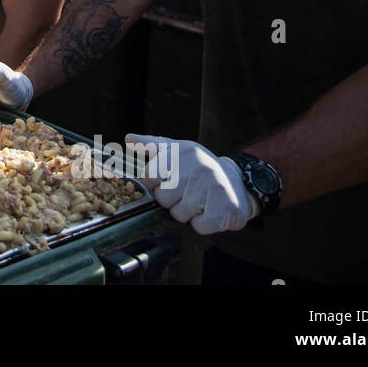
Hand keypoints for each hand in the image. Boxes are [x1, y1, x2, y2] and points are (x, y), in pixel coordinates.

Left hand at [125, 134, 259, 234]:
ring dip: (187, 213)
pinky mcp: (227, 208)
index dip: (154, 184)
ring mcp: (215, 187)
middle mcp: (200, 167)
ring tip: (199, 201)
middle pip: (163, 198)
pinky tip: (210, 211)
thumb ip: (151, 146)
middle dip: (172, 201)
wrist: (238, 182)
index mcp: (183, 152)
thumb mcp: (177, 151)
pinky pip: (199, 226)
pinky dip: (202, 224)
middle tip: (187, 193)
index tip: (166, 181)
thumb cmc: (200, 168)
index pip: (149, 175)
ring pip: (179, 214)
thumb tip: (129, 139)